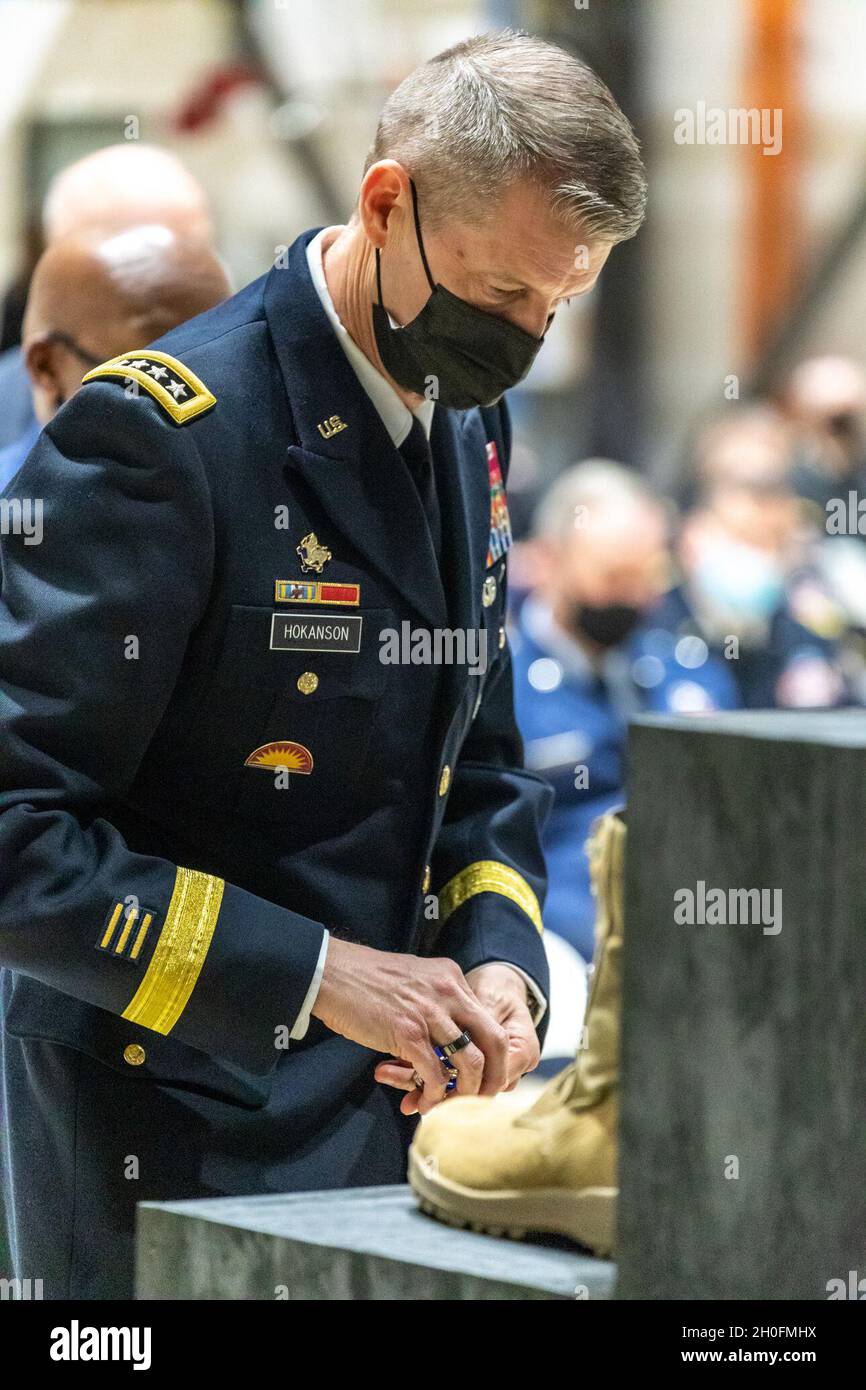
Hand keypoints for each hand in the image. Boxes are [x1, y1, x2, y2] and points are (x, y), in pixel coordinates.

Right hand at [372, 961, 539, 1110]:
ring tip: (456, 1107)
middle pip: (495, 1042)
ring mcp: (430, 1012)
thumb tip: (447, 1039)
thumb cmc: (366, 980)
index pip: (490, 1022)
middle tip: (485, 1099)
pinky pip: (436, 1074)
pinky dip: (436, 1095)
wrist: (330, 972)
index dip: (493, 1056)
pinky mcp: (408, 1032)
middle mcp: (449, 992)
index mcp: (453, 979)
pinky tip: (428, 1104)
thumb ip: (437, 1002)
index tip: (485, 1077)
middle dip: (494, 1077)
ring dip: (467, 1092)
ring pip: (470, 1062)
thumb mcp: (415, 980)